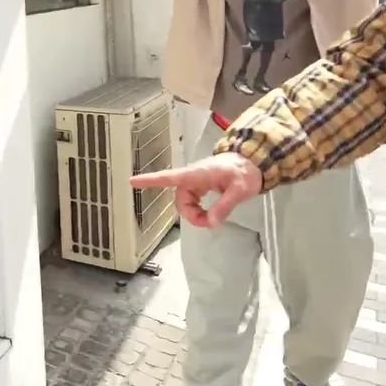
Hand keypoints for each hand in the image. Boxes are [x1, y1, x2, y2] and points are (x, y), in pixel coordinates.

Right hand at [130, 153, 263, 226]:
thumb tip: (210, 223)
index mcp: (198, 173)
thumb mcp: (240, 190)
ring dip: (195, 214)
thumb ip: (225, 206)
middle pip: (180, 199)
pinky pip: (192, 200)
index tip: (132, 181)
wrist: (253, 162)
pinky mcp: (201, 185)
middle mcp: (193, 177)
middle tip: (209, 223)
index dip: (150, 180)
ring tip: (212, 220)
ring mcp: (196, 181)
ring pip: (185, 202)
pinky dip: (198, 210)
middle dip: (190, 214)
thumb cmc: (246, 171)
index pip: (169, 177)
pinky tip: (209, 214)